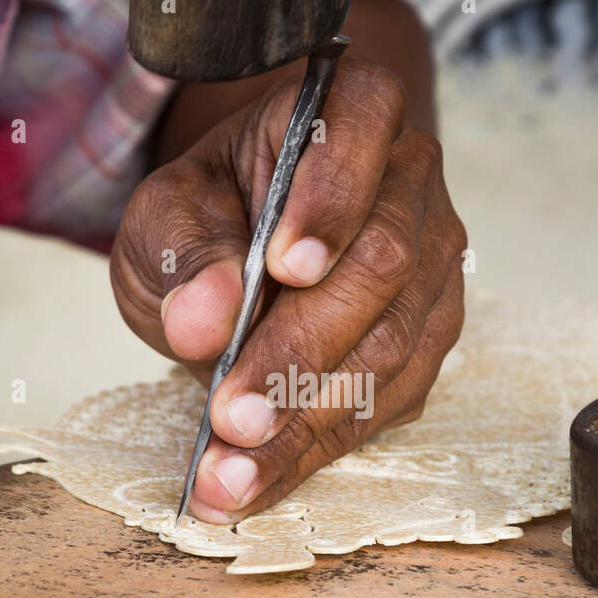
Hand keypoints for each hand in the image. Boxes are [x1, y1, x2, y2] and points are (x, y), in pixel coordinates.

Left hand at [111, 57, 466, 523]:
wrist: (241, 251)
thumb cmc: (209, 217)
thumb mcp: (165, 215)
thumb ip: (183, 251)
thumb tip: (206, 318)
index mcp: (351, 112)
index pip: (363, 128)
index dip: (331, 200)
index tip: (284, 267)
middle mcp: (410, 184)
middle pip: (382, 265)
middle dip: (301, 351)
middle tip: (231, 415)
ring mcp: (431, 268)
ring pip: (390, 350)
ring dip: (305, 423)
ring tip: (230, 476)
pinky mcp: (426, 342)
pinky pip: (385, 405)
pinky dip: (314, 451)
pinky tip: (254, 485)